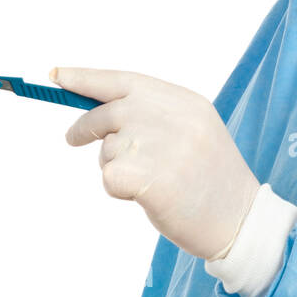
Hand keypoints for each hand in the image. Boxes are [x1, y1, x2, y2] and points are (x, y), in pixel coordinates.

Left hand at [54, 67, 260, 260]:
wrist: (241, 221)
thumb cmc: (211, 179)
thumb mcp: (193, 129)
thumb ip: (153, 112)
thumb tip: (98, 107)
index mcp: (183, 101)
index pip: (123, 81)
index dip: (85, 77)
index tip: (55, 75)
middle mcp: (171, 116)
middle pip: (106, 113)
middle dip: (84, 126)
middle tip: (72, 139)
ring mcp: (159, 146)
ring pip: (107, 149)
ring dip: (115, 166)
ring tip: (151, 181)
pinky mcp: (146, 178)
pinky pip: (108, 177)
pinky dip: (117, 191)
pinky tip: (146, 198)